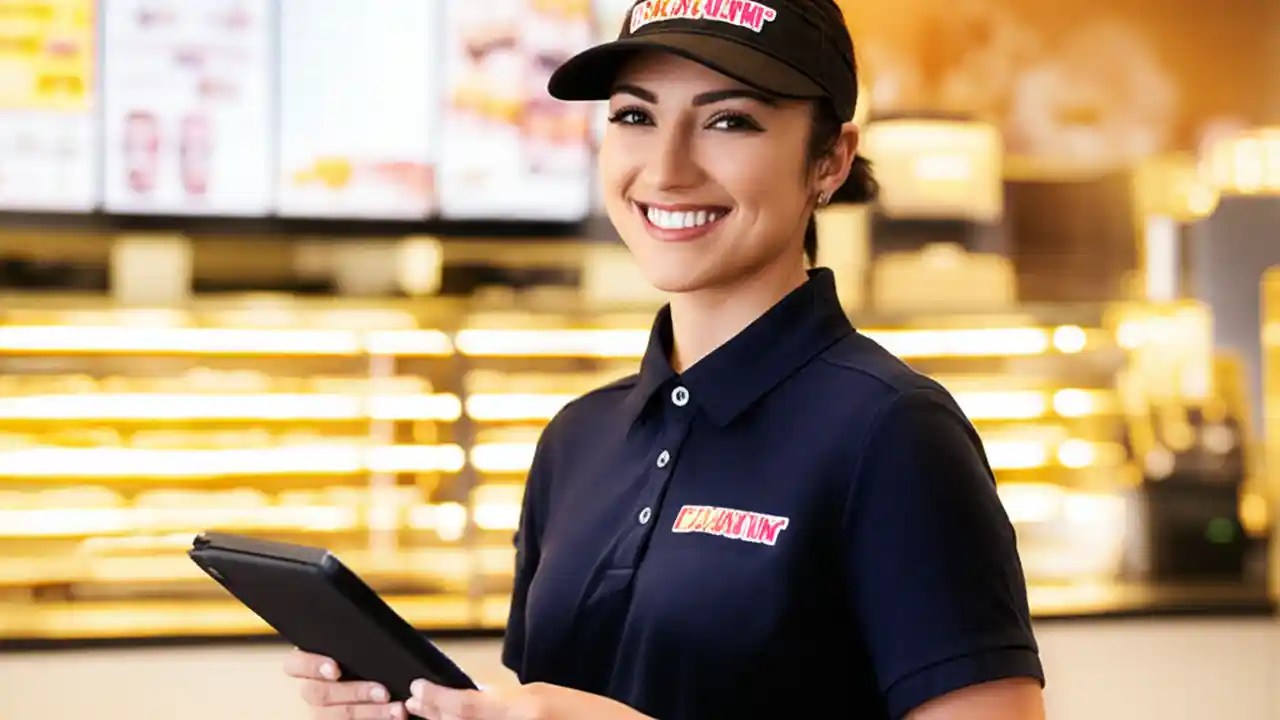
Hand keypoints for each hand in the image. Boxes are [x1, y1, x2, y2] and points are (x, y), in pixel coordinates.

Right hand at [283, 648, 407, 718]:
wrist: (376, 689)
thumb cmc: (366, 661)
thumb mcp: (357, 649)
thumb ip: (356, 645)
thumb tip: (374, 638)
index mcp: (308, 665)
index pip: (295, 664)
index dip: (313, 666)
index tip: (336, 670)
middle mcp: (309, 689)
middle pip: (319, 694)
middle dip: (355, 693)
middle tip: (384, 693)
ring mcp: (318, 712)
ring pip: (335, 715)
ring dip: (369, 713)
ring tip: (397, 710)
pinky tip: (389, 717)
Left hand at [405, 679, 650, 719]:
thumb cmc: (593, 719)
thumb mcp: (547, 697)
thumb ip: (506, 701)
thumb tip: (474, 698)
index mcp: (526, 711)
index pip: (465, 706)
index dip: (434, 701)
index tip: (416, 690)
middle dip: (433, 716)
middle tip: (414, 706)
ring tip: (427, 716)